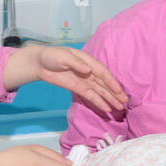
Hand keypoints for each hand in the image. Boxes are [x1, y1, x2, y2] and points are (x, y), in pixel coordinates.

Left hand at [3, 45, 127, 116]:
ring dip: (109, 99)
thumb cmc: (51, 56)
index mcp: (88, 61)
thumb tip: (88, 70)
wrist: (40, 63)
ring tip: (119, 108)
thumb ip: (75, 63)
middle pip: (104, 84)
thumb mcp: (63, 57)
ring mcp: (84, 81)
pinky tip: (106, 108)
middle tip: (125, 102)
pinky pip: (90, 96)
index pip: (103, 73)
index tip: (119, 91)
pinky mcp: (78, 88)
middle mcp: (89, 72)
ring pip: (100, 91)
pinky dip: (98, 102)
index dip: (111, 82)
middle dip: (115, 93)